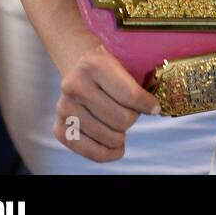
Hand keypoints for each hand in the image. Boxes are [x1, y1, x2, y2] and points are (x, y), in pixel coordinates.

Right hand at [53, 44, 159, 161]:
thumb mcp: (125, 61)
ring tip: (120, 122)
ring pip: (111, 137)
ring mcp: (64, 108)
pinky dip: (110, 153)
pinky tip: (117, 146)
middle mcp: (74, 86)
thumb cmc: (111, 68)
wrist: (79, 68)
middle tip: (132, 111)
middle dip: (134, 117)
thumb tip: (156, 109)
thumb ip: (143, 79)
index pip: (129, 95)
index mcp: (94, 65)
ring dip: (122, 134)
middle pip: (122, 119)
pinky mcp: (59, 128)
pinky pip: (92, 152)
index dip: (147, 105)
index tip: (155, 108)